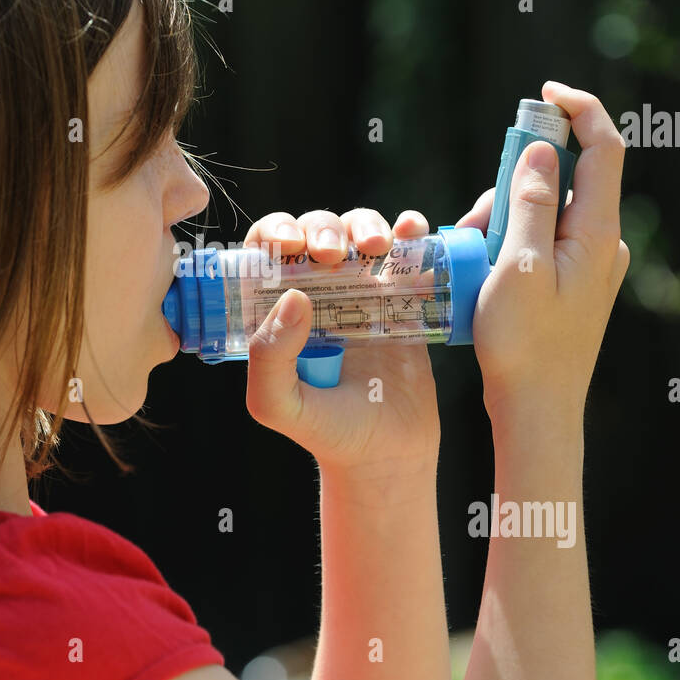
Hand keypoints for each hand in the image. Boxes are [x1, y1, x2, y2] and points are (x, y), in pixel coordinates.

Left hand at [241, 208, 440, 482]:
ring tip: (375, 248)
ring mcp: (363, 290)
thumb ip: (269, 357)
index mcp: (277, 307)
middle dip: (323, 229)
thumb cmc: (324, 430)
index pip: (266, 250)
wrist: (386, 454)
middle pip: (316, 231)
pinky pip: (408, 251)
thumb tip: (293, 295)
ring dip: (366, 224)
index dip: (275, 232)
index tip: (289, 244)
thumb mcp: (278, 404)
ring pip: (360, 231)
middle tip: (332, 255)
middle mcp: (318, 290)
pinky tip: (412, 232)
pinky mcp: (405, 297)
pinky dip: (411, 231)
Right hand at [453, 81, 629, 417]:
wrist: (538, 411)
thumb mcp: (518, 266)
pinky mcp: (572, 284)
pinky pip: (538, 243)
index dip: (579, 110)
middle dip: (511, 184)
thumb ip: (529, 203)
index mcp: (598, 232)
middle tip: (473, 222)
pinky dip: (507, 244)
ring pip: (543, 213)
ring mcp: (589, 265)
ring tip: (472, 262)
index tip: (543, 94)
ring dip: (502, 220)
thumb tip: (540, 148)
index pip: (604, 148)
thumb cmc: (525, 344)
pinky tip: (483, 277)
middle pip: (561, 180)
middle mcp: (603, 242)